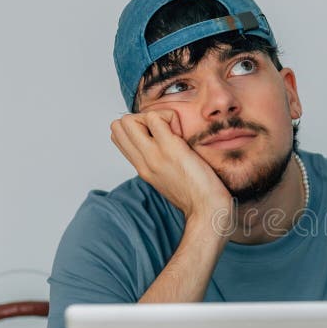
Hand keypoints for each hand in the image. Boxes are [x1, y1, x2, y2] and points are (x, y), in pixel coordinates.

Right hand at [110, 110, 232, 222]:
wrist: (207, 210)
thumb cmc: (197, 196)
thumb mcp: (170, 180)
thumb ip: (160, 163)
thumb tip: (162, 146)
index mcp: (142, 169)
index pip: (119, 138)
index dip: (136, 128)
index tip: (158, 136)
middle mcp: (142, 162)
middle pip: (118, 126)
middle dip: (140, 120)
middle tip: (164, 131)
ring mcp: (153, 155)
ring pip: (129, 120)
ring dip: (153, 117)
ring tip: (173, 132)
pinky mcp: (170, 148)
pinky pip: (155, 117)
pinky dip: (170, 117)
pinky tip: (182, 133)